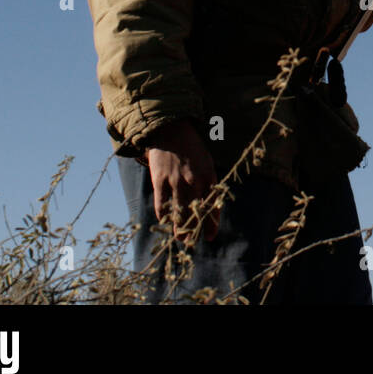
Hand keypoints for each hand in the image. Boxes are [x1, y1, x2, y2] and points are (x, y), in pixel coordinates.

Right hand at [143, 119, 219, 243]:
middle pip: (195, 213)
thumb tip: (210, 205)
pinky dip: (164, 216)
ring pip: (178, 212)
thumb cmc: (192, 150)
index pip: (212, 205)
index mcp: (208, 176)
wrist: (171, 131)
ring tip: (180, 239)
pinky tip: (165, 222)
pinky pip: (162, 205)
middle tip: (192, 242)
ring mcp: (176, 182)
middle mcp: (194, 181)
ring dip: (180, 229)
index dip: (212, 223)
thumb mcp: (207, 163)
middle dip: (195, 230)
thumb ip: (208, 183)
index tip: (211, 237)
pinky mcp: (160, 181)